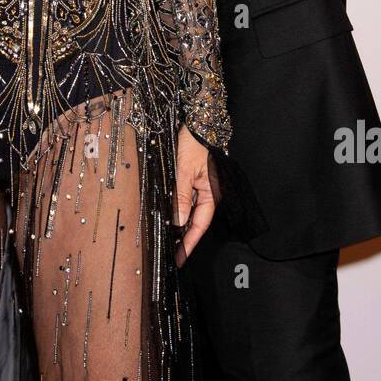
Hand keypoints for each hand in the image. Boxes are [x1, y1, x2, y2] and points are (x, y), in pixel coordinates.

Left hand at [172, 125, 216, 265]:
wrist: (196, 123)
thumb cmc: (195, 144)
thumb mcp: (184, 171)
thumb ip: (181, 197)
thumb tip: (179, 222)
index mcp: (212, 193)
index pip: (200, 224)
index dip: (190, 242)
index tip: (181, 257)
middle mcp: (208, 192)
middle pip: (195, 220)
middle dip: (184, 237)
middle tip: (172, 254)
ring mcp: (200, 186)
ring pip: (189, 211)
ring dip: (179, 224)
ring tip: (168, 240)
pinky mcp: (192, 180)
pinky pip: (185, 199)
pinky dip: (178, 209)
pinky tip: (169, 217)